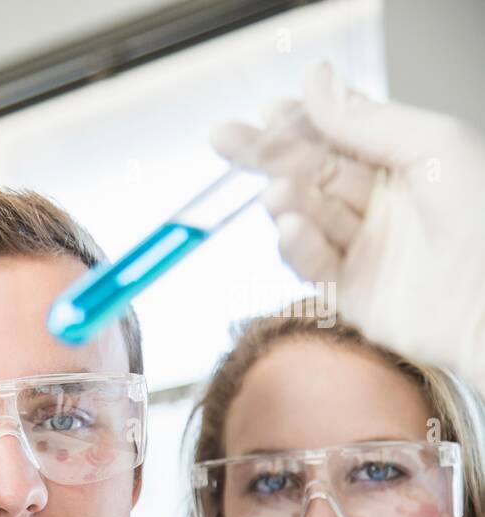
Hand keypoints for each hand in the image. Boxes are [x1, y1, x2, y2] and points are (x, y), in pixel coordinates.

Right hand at [210, 62, 484, 389]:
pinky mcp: (350, 291)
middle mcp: (383, 203)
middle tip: (228, 140)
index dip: (300, 123)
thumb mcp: (432, 147)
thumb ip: (365, 119)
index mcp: (408, 163)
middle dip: (269, 155)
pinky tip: (293, 230)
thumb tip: (315, 81)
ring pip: (306, 215)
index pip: (339, 135)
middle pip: (312, 171)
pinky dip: (295, 245)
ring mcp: (365, 247)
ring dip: (285, 201)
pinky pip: (310, 262)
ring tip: (276, 195)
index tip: (266, 113)